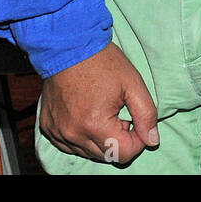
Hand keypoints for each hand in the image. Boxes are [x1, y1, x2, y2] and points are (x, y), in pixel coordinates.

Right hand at [39, 43, 158, 164]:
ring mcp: (58, 133)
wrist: (69, 45)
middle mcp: (73, 134)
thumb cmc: (102, 62)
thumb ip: (146, 114)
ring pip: (88, 153)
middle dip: (119, 139)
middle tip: (120, 113)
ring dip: (101, 139)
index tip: (136, 122)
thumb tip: (152, 140)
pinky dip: (82, 137)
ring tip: (104, 111)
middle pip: (106, 156)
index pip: (123, 154)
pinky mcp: (49, 128)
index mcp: (95, 124)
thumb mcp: (133, 83)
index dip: (137, 140)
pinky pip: (70, 145)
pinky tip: (87, 115)